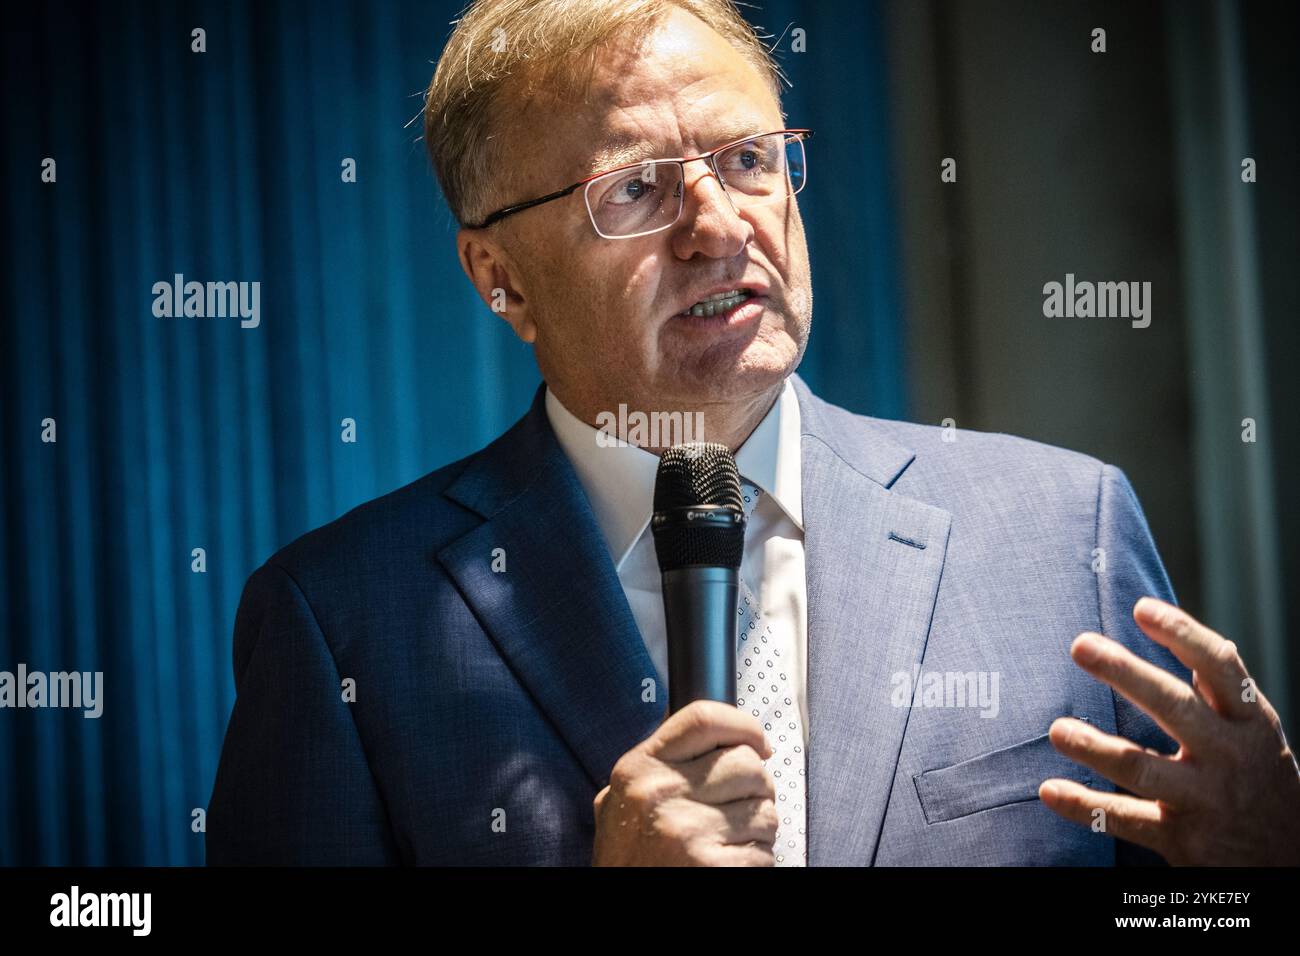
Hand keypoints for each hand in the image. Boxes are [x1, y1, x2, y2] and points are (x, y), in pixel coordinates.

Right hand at [592, 699, 778, 865]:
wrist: (622, 902)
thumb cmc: (628, 855)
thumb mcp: (620, 797)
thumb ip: (657, 764)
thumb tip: (716, 737)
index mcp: (640, 768)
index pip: (704, 720)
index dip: (743, 726)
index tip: (759, 742)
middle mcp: (663, 793)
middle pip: (746, 764)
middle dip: (758, 785)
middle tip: (744, 802)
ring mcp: (689, 831)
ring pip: (765, 809)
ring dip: (760, 825)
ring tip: (734, 837)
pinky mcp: (713, 867)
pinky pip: (764, 851)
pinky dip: (757, 857)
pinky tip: (733, 861)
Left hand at [1039, 596, 1299, 863]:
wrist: (1289, 859)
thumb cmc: (1257, 777)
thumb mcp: (1254, 731)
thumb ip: (1221, 690)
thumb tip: (1188, 634)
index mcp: (1248, 722)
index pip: (1220, 667)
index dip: (1183, 634)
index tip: (1141, 608)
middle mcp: (1228, 755)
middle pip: (1174, 707)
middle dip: (1126, 673)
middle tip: (1081, 645)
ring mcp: (1204, 799)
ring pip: (1143, 767)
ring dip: (1096, 747)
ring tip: (1057, 729)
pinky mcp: (1181, 839)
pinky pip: (1125, 821)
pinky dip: (1085, 807)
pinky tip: (1050, 790)